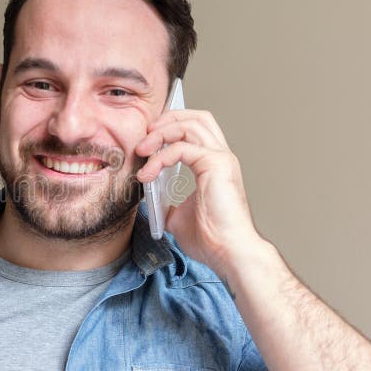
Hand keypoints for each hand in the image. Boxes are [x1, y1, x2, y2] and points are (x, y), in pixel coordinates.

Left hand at [135, 109, 261, 275]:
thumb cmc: (212, 239)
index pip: (195, 129)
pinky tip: (148, 175)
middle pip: (196, 117)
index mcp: (214, 164)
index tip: (147, 143)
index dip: (170, 128)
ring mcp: (221, 158)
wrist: (229, 253)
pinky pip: (182, 148)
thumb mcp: (178, 217)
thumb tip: (149, 201)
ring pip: (189, 125)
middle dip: (166, 120)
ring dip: (160, 134)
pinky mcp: (216, 164)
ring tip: (141, 151)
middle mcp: (221, 156)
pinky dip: (160, 158)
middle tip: (144, 138)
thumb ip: (167, 203)